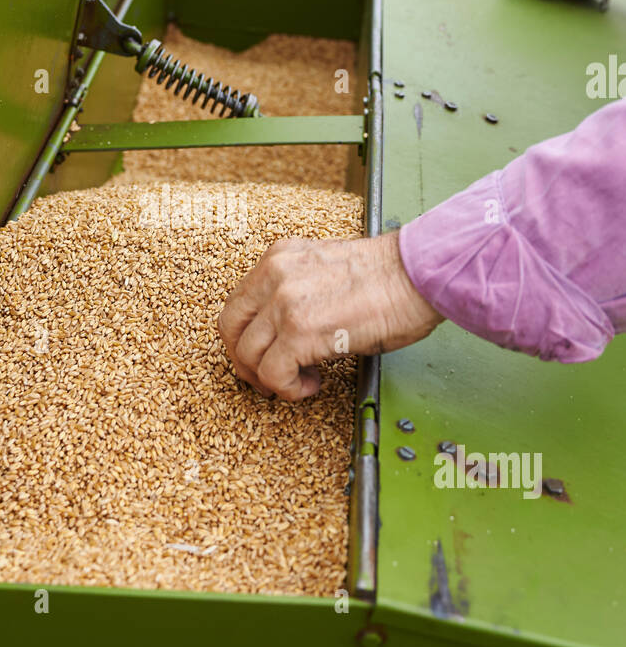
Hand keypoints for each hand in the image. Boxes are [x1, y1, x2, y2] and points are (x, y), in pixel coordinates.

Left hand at [218, 230, 442, 401]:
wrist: (417, 275)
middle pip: (231, 329)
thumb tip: (281, 332)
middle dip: (244, 361)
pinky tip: (314, 384)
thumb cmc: (387, 278)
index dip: (241, 338)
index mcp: (278, 258)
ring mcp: (285, 303)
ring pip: (248, 355)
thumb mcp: (324, 269)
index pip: (236, 304)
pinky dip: (289, 389)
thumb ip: (294, 291)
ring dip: (271, 378)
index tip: (259, 356)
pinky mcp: (301, 331)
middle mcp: (275, 275)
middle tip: (268, 378)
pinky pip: (273, 373)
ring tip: (302, 380)